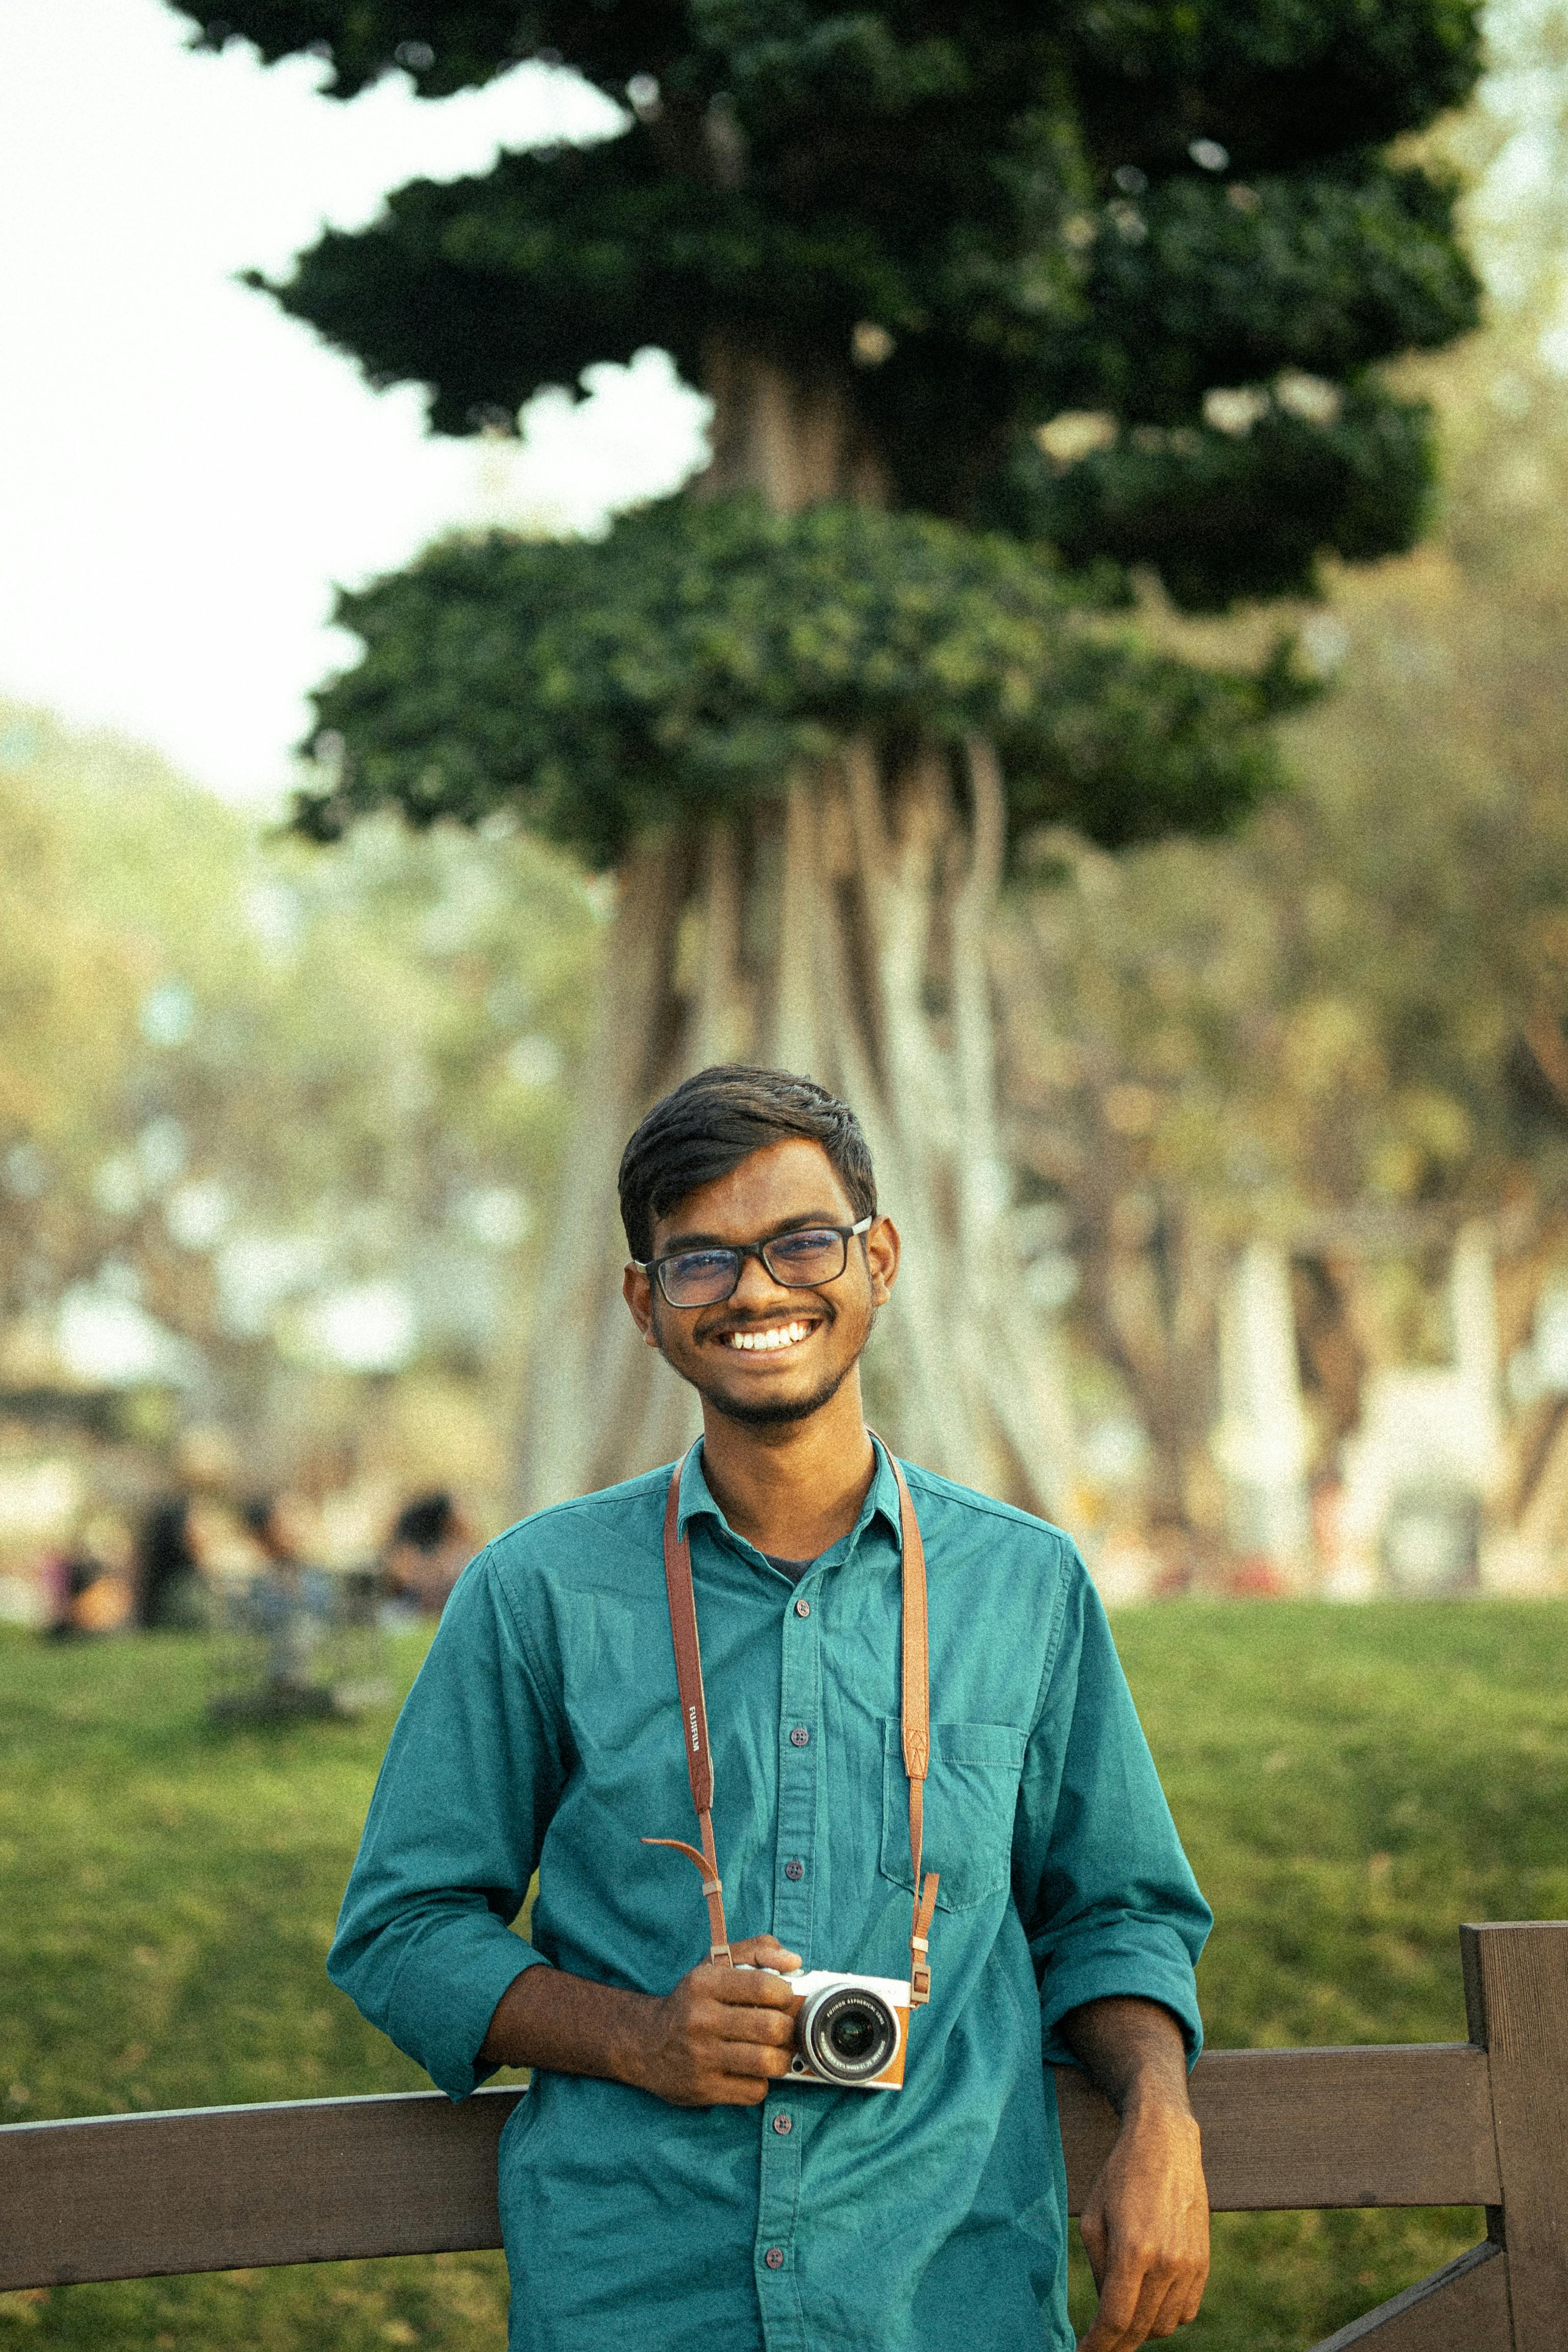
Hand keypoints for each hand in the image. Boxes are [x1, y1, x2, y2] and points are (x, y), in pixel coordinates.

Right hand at [627, 1935, 802, 2107]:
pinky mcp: (703, 2089)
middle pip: (772, 2027)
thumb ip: (757, 1950)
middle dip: (787, 2028)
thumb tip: (794, 1961)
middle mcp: (701, 2020)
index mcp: (704, 1984)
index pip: (763, 1986)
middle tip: (782, 2028)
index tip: (782, 1998)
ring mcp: (701, 2057)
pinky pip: (754, 2090)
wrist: (645, 2044)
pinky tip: (751, 2072)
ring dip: (781, 2059)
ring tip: (774, 2052)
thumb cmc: (692, 2002)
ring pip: (768, 2062)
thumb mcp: (715, 1965)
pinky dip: (761, 2082)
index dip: (785, 1993)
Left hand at [1077, 2095, 1208, 2348]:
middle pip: (1141, 2329)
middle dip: (1117, 2344)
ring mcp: (1190, 2264)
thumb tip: (1105, 2310)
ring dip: (1143, 2330)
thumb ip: (1098, 2270)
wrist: (1166, 2143)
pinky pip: (1187, 2310)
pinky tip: (1149, 2300)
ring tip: (1123, 2315)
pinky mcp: (1204, 2262)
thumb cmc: (1121, 2176)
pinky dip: (1167, 2316)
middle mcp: (1166, 2262)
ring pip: (1166, 2326)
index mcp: (1133, 2250)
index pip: (1115, 2320)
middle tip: (1099, 2345)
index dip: (1098, 2346)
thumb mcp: (1093, 2218)